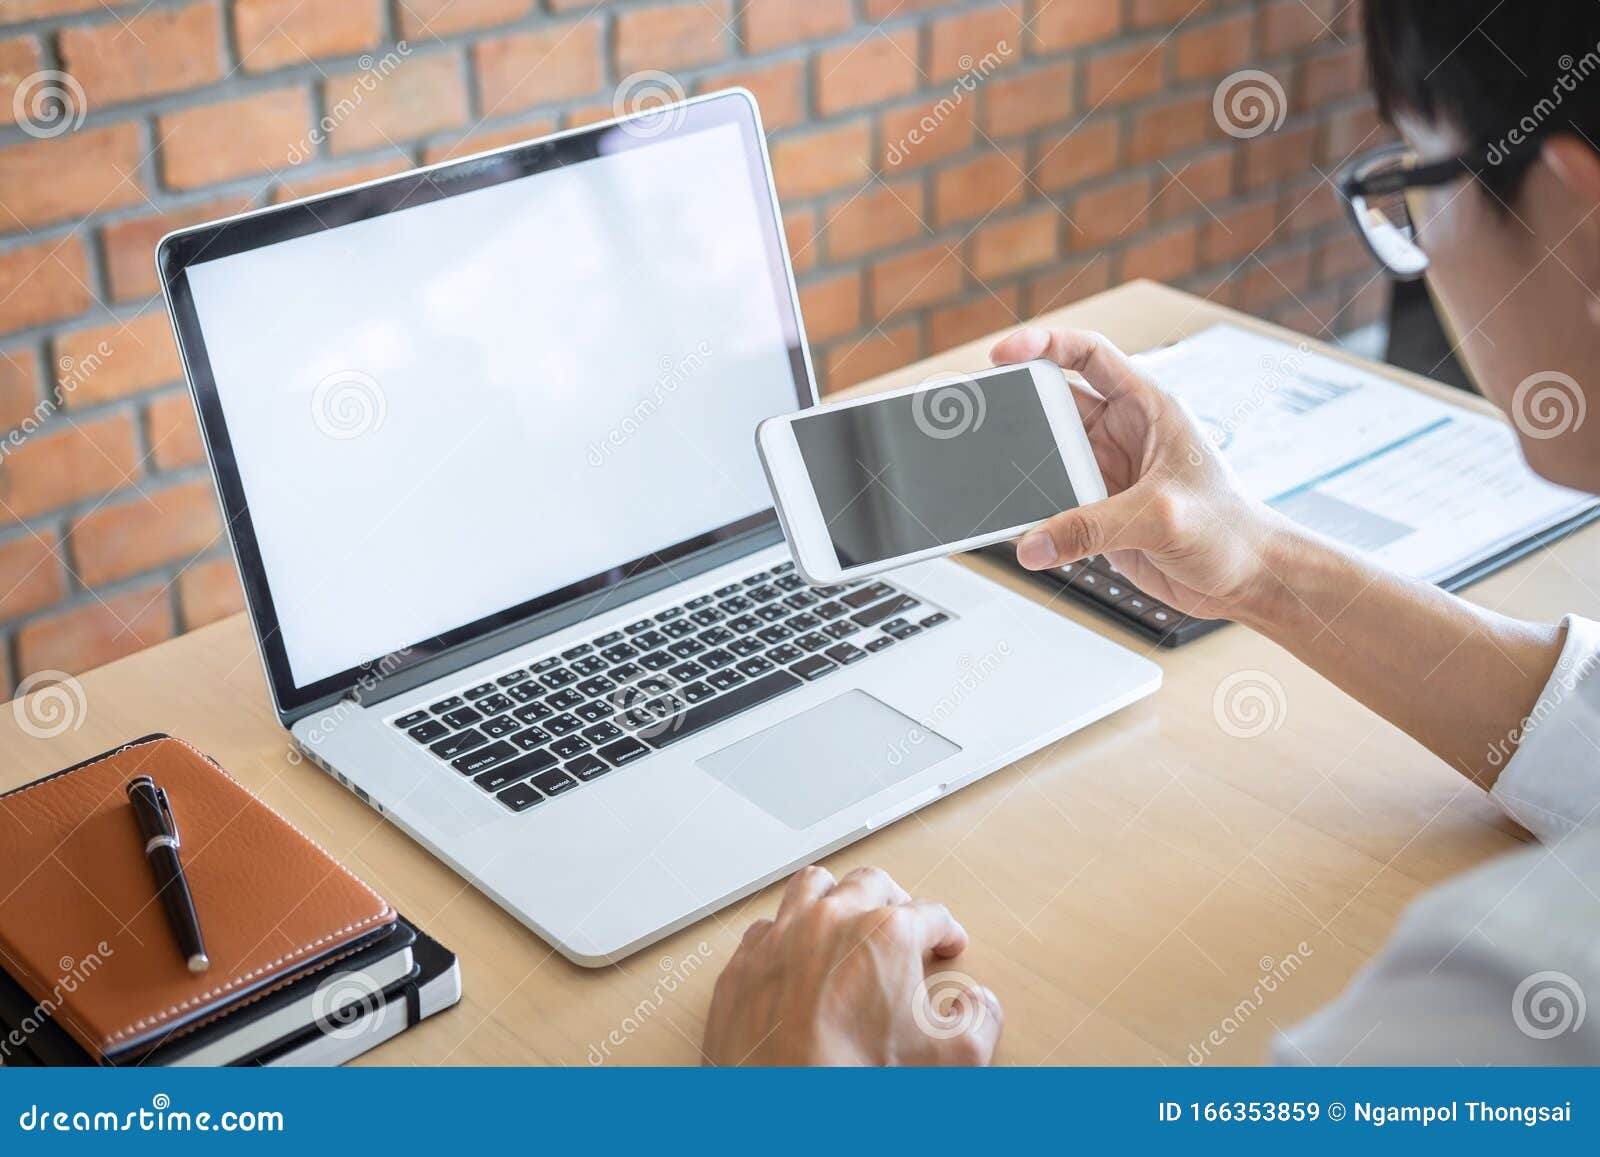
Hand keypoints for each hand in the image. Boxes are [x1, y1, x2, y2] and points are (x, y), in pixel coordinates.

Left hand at [702, 866, 1001, 1065]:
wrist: (782, 1120)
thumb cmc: (856, 1084)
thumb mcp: (953, 1060)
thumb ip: (978, 1020)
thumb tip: (977, 1003)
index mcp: (886, 934)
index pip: (931, 914)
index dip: (946, 931)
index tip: (946, 943)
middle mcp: (830, 921)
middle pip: (870, 884)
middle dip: (894, 900)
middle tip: (904, 923)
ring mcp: (781, 939)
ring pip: (812, 887)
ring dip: (835, 898)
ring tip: (846, 918)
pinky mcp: (743, 966)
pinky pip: (766, 928)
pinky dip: (786, 934)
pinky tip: (794, 953)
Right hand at [990, 326, 1293, 620]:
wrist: (1247, 580)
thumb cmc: (1231, 531)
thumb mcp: (1161, 517)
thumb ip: (1092, 528)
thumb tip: (1035, 542)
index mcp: (1148, 407)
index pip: (1088, 354)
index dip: (1044, 344)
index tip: (1003, 354)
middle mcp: (1123, 433)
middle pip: (1054, 405)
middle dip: (1017, 409)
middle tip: (981, 420)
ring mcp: (1106, 472)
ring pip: (1046, 458)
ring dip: (1022, 469)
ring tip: (994, 480)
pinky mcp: (1096, 511)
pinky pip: (1051, 503)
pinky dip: (1031, 512)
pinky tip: (1019, 525)